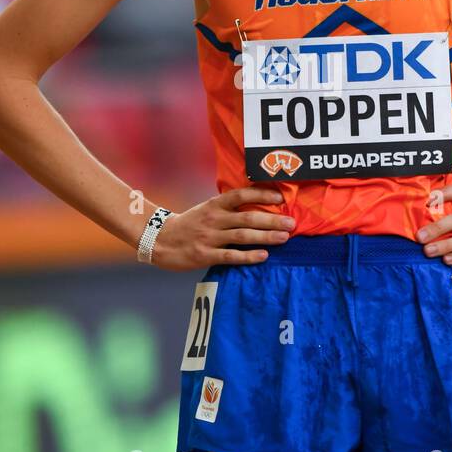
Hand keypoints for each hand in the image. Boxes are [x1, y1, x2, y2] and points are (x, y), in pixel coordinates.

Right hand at [150, 187, 294, 270]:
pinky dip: (248, 256)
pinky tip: (264, 256)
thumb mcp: (206, 210)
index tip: (281, 198)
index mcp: (215, 205)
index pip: (241, 195)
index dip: (262, 194)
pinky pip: (230, 255)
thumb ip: (228, 209)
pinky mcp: (204, 255)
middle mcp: (214, 219)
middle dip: (272, 220)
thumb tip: (259, 207)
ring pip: (242, 236)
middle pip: (248, 217)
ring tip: (284, 238)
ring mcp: (209, 237)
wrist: (159, 239)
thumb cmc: (189, 225)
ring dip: (266, 236)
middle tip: (292, 223)